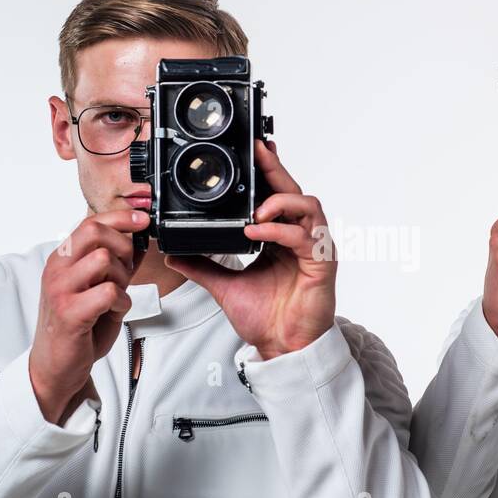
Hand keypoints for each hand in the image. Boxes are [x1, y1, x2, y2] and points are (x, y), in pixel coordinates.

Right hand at [30, 209, 146, 423]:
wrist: (57, 365)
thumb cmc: (78, 326)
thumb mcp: (98, 288)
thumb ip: (116, 265)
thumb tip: (139, 240)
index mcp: (62, 260)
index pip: (90, 223)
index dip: (121, 217)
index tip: (143, 219)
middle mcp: (57, 270)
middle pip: (95, 232)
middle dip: (123, 246)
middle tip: (127, 270)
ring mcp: (60, 290)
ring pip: (104, 260)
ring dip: (121, 277)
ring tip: (116, 295)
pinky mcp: (70, 313)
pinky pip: (108, 292)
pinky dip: (121, 302)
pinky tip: (113, 312)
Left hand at [164, 139, 335, 360]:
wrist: (282, 347)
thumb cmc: (266, 318)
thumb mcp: (224, 286)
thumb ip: (202, 266)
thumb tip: (174, 254)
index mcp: (280, 239)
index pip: (276, 196)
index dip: (267, 172)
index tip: (252, 150)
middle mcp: (299, 238)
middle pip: (293, 190)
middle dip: (276, 168)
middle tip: (258, 151)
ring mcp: (313, 248)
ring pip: (306, 205)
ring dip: (278, 202)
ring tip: (253, 211)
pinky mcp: (322, 263)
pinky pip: (304, 236)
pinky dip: (279, 229)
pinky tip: (257, 232)